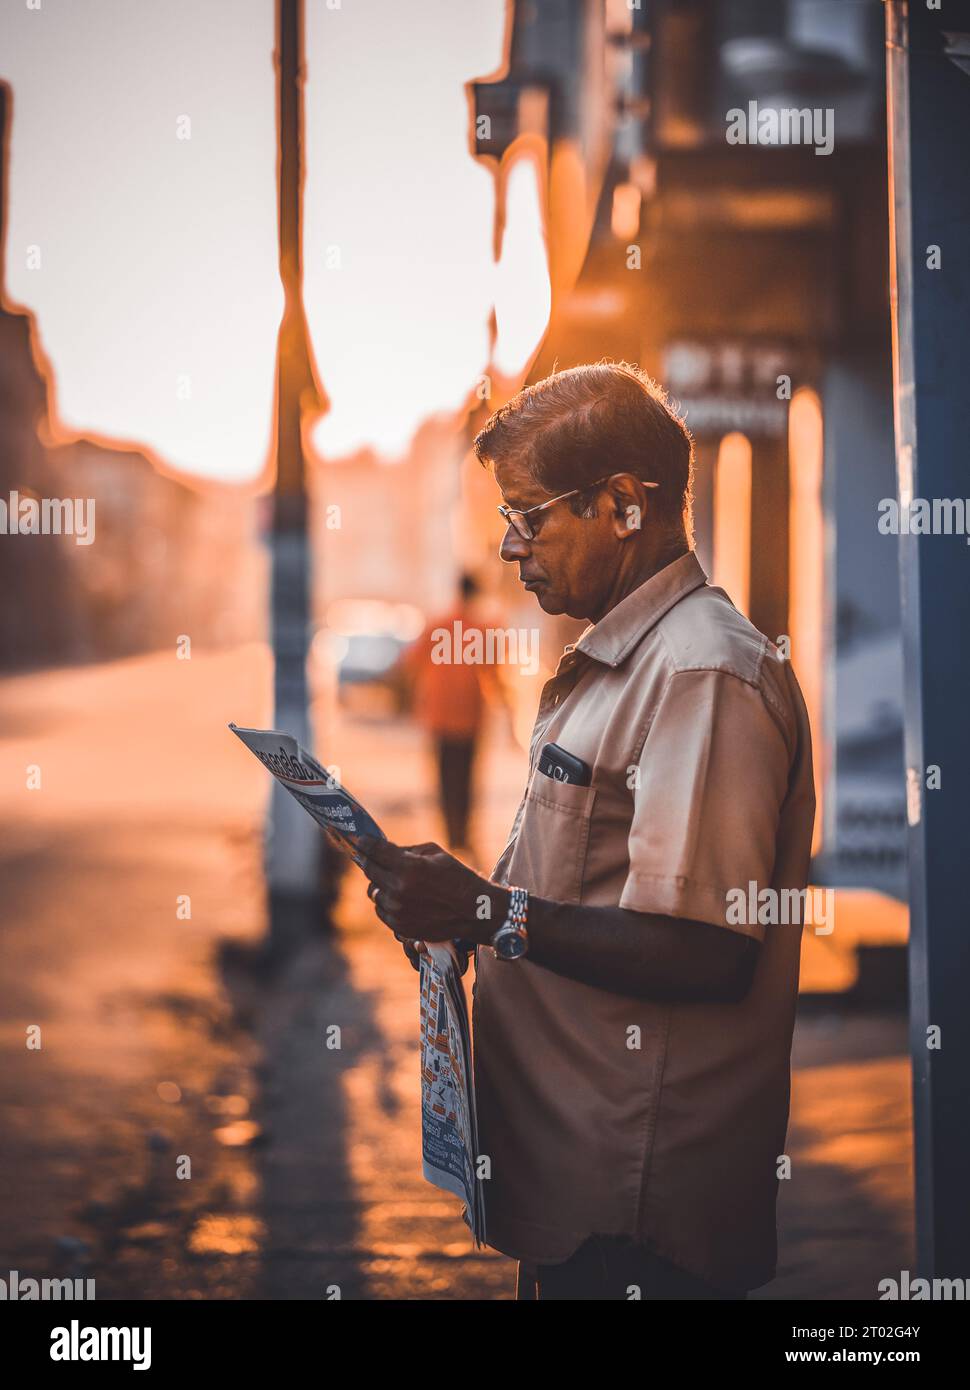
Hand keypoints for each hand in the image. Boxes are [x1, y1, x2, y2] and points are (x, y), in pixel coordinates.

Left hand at [356, 835, 507, 944]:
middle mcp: (399, 889)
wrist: (475, 911)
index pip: (374, 851)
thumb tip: (385, 849)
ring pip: (374, 891)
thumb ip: (407, 851)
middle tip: (374, 858)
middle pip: (369, 870)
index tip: (362, 841)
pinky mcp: (400, 926)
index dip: (365, 843)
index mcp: (408, 867)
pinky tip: (402, 898)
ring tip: (396, 881)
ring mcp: (398, 910)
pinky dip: (387, 902)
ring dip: (381, 884)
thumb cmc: (458, 877)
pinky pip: (381, 910)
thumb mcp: (435, 853)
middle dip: (371, 861)